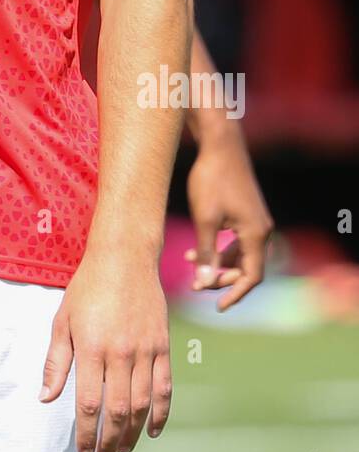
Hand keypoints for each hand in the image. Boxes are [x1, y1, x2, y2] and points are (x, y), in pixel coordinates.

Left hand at [40, 249, 171, 451]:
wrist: (124, 257)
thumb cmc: (87, 288)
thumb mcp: (62, 320)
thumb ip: (56, 362)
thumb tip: (46, 398)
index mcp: (91, 347)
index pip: (90, 403)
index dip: (88, 433)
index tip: (84, 450)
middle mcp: (120, 352)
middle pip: (117, 410)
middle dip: (110, 440)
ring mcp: (145, 350)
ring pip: (142, 404)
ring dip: (133, 433)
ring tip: (123, 448)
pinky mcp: (162, 346)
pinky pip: (165, 388)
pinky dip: (160, 413)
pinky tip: (151, 430)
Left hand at [186, 127, 273, 309]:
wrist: (219, 144)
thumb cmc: (211, 179)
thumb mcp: (205, 219)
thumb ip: (206, 254)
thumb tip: (204, 284)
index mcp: (256, 233)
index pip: (252, 276)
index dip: (235, 294)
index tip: (218, 307)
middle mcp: (262, 229)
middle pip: (246, 267)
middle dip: (222, 278)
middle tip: (195, 285)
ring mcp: (255, 220)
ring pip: (239, 254)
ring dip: (218, 263)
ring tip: (190, 263)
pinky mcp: (246, 212)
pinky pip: (236, 240)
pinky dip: (218, 248)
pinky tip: (194, 250)